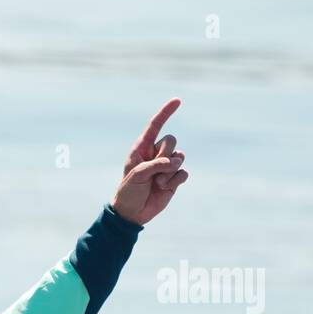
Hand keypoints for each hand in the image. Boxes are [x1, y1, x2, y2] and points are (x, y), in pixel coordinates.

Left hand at [110, 98, 188, 225]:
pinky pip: (183, 172)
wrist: (133, 213)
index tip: (177, 100)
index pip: (155, 126)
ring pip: (180, 156)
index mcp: (141, 148)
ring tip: (156, 182)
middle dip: (164, 154)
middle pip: (171, 140)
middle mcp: (155, 154)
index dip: (166, 112)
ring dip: (169, 170)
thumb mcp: (136, 176)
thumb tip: (174, 163)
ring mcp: (166, 165)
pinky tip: (164, 188)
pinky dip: (175, 180)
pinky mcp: (174, 178)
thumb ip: (154, 164)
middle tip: (153, 170)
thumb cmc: (129, 192)